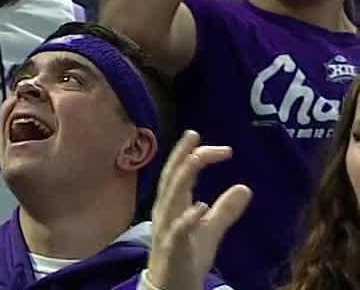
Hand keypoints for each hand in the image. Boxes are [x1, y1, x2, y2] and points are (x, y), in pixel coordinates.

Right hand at [147, 130, 251, 289]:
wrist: (173, 288)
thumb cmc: (187, 257)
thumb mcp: (210, 231)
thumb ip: (226, 210)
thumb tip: (246, 187)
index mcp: (173, 205)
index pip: (179, 173)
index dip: (190, 154)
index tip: (212, 143)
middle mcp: (165, 212)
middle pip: (171, 178)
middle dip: (181, 156)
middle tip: (194, 136)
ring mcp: (167, 229)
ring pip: (170, 197)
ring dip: (183, 177)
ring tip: (198, 159)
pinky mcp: (173, 248)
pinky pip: (178, 230)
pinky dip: (188, 217)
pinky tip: (200, 206)